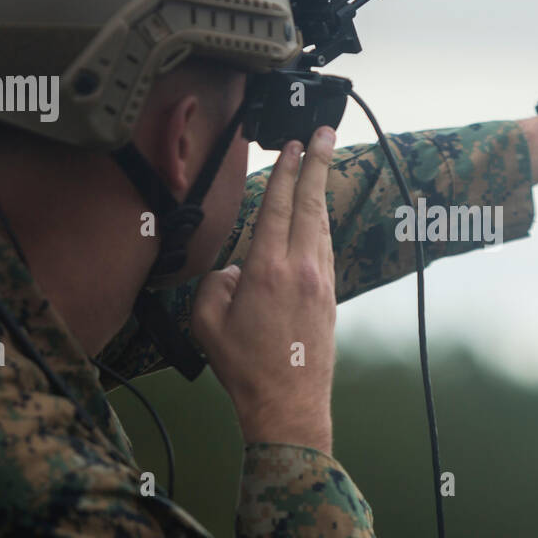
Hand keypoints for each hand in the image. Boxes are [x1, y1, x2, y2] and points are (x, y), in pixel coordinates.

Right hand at [191, 127, 337, 453]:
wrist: (289, 404)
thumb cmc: (245, 368)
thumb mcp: (207, 323)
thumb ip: (215, 283)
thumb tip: (235, 269)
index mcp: (268, 270)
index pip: (280, 206)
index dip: (288, 172)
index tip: (295, 146)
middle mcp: (301, 270)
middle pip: (311, 204)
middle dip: (318, 164)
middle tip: (325, 133)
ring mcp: (321, 283)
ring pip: (322, 225)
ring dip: (321, 192)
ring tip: (322, 163)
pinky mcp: (330, 297)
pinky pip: (326, 250)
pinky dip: (322, 226)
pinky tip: (319, 218)